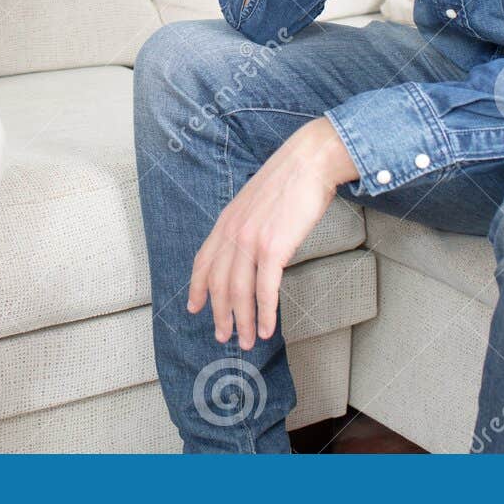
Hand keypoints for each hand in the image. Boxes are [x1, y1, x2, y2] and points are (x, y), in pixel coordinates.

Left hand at [188, 116, 358, 349]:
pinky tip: (266, 329)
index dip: (197, 287)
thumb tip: (249, 247)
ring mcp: (251, 240)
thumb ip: (245, 223)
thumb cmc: (289, 181)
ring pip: (239, 293)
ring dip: (241, 322)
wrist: (309, 162)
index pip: (203, 261)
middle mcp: (233, 232)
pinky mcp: (273, 248)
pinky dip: (264, 314)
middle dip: (219, 314)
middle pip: (219, 284)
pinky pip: (265, 290)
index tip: (194, 307)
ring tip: (246, 341)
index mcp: (226, 220)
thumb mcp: (255, 201)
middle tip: (223, 336)